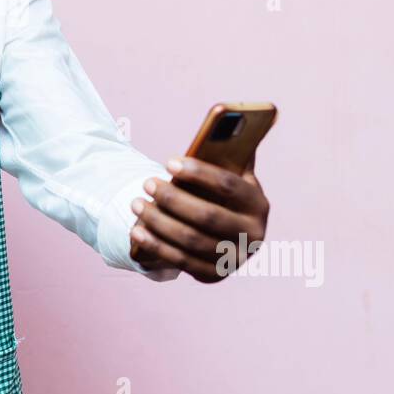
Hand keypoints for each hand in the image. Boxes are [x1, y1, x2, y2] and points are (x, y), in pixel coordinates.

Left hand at [128, 153, 269, 282]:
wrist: (225, 233)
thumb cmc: (219, 194)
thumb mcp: (230, 173)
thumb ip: (232, 150)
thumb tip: (231, 118)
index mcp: (258, 203)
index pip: (229, 186)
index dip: (198, 173)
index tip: (168, 161)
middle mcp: (253, 234)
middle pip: (208, 216)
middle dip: (173, 198)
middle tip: (145, 183)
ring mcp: (235, 259)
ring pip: (191, 240)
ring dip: (159, 222)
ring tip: (135, 203)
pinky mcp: (215, 275)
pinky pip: (181, 261)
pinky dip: (156, 245)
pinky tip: (136, 230)